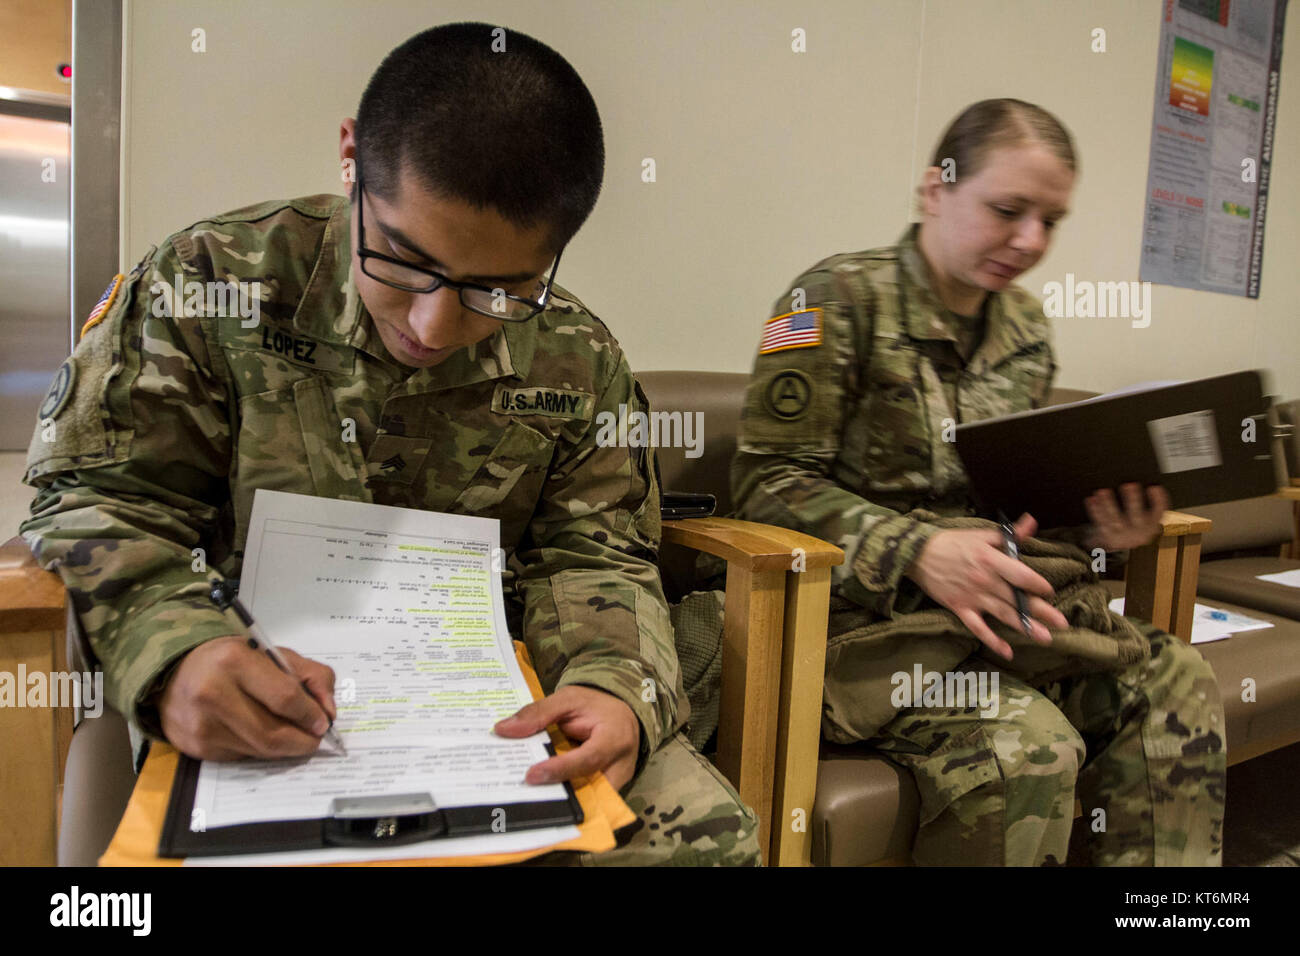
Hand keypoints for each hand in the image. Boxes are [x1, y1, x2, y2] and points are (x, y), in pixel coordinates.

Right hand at [158, 636, 336, 759]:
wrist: (175, 672)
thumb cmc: (232, 661)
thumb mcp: (274, 654)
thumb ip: (311, 676)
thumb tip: (329, 712)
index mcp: (235, 661)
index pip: (285, 698)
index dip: (310, 715)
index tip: (324, 723)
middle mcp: (213, 693)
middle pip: (272, 733)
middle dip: (303, 741)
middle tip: (315, 738)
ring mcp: (202, 724)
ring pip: (260, 750)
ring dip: (285, 749)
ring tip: (294, 736)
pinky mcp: (196, 747)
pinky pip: (242, 756)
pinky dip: (260, 750)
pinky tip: (260, 734)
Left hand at [494, 685, 640, 790]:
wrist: (620, 714)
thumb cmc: (595, 705)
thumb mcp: (568, 699)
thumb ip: (538, 713)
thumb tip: (503, 729)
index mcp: (614, 738)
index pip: (588, 759)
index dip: (560, 770)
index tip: (531, 776)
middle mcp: (620, 765)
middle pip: (589, 788)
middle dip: (558, 795)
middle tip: (525, 793)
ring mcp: (617, 782)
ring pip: (587, 800)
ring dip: (560, 800)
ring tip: (529, 797)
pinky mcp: (610, 791)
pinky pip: (587, 799)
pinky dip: (566, 798)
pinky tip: (542, 794)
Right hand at [905, 513, 1068, 659]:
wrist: (918, 554)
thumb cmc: (952, 542)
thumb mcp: (981, 535)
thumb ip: (1009, 535)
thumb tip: (1032, 522)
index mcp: (991, 560)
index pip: (1022, 575)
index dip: (1039, 585)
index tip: (1050, 591)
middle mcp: (985, 581)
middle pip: (1018, 599)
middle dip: (1042, 612)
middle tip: (1063, 624)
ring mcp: (973, 597)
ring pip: (1004, 615)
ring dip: (1025, 628)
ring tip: (1045, 639)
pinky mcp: (960, 608)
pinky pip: (978, 628)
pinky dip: (992, 640)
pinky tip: (1007, 651)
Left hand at [1083, 483, 1169, 550]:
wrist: (1124, 543)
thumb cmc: (1135, 522)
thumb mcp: (1146, 516)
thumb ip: (1145, 502)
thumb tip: (1137, 478)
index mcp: (1152, 524)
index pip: (1159, 511)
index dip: (1159, 500)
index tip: (1154, 487)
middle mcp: (1139, 531)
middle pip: (1136, 515)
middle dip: (1133, 500)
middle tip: (1129, 484)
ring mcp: (1123, 534)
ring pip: (1115, 519)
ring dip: (1108, 504)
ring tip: (1102, 491)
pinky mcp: (1108, 535)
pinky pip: (1100, 522)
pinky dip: (1094, 510)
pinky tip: (1091, 500)